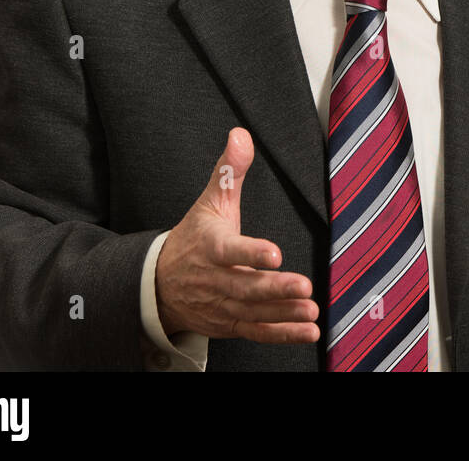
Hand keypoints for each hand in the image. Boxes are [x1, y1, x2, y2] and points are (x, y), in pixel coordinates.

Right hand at [155, 127, 318, 342]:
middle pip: (246, 287)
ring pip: (253, 312)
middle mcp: (216, 280)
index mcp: (212, 247)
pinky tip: (307, 332)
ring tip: (310, 312)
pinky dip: (281, 334)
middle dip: (274, 289)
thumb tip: (241, 134)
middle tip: (303, 287)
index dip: (251, 253)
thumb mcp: (210, 202)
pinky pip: (256, 331)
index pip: (231, 250)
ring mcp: (222, 305)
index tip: (274, 254)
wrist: (158, 284)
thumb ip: (230, 170)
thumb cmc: (193, 239)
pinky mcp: (229, 323)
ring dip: (283, 314)